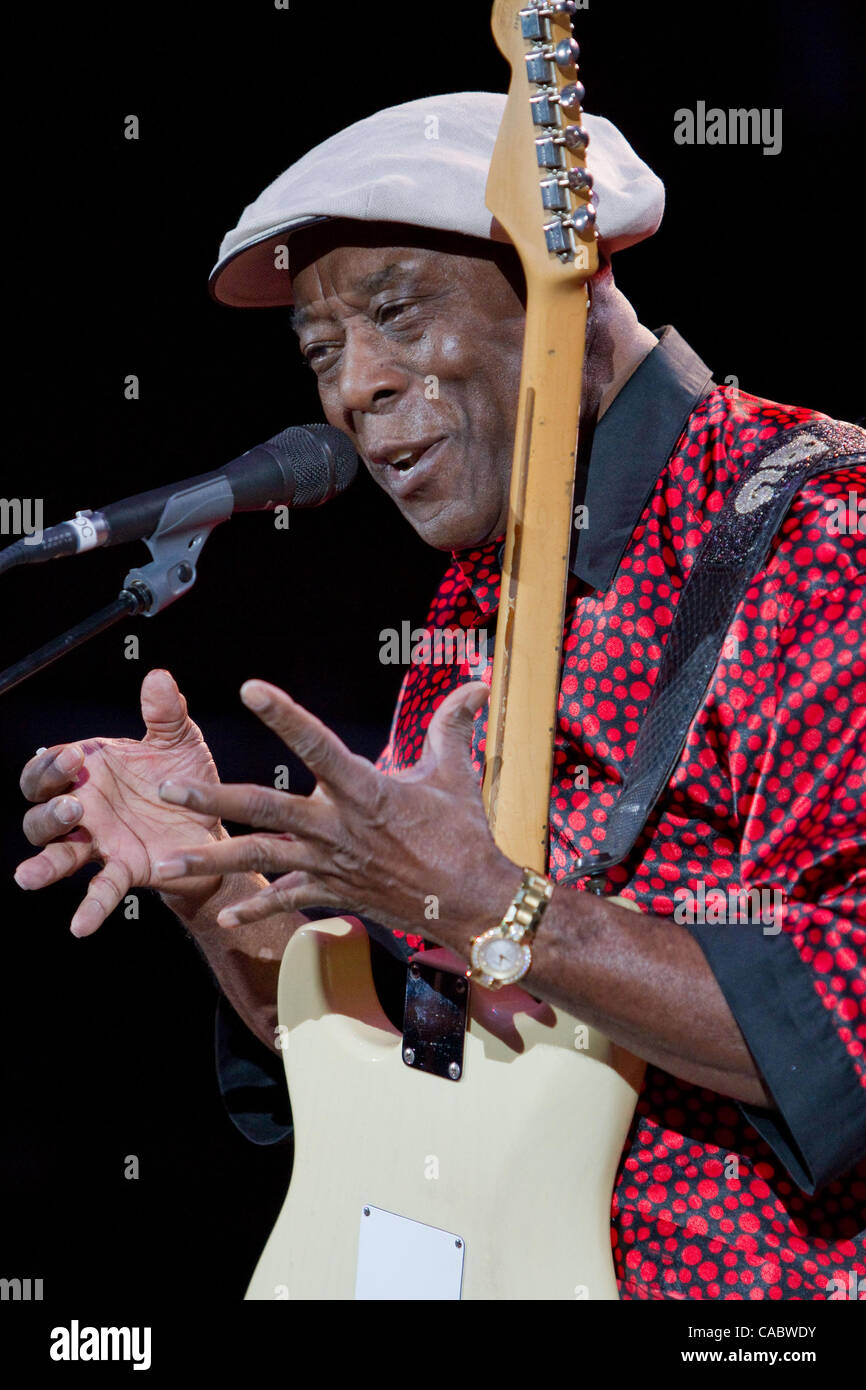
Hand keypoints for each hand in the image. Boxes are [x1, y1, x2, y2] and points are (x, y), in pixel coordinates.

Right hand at [16, 669, 223, 935]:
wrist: (218, 823)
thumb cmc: (186, 780)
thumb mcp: (179, 742)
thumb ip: (166, 713)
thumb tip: (159, 677)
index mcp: (89, 774)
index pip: (46, 771)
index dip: (50, 767)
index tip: (75, 760)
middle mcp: (85, 810)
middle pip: (38, 814)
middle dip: (46, 811)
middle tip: (73, 806)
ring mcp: (99, 843)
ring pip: (56, 854)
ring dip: (45, 862)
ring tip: (32, 874)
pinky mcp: (123, 870)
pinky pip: (99, 891)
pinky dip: (89, 909)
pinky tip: (80, 926)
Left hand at [154, 678, 518, 956]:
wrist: (471, 902)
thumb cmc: (464, 835)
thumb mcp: (456, 774)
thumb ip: (455, 725)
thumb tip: (479, 684)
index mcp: (365, 790)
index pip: (316, 744)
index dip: (283, 715)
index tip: (249, 689)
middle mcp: (338, 826)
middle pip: (264, 807)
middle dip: (212, 798)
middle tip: (167, 789)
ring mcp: (330, 863)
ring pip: (259, 858)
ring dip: (210, 859)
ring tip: (164, 865)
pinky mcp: (334, 892)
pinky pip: (287, 898)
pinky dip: (255, 906)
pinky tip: (225, 916)